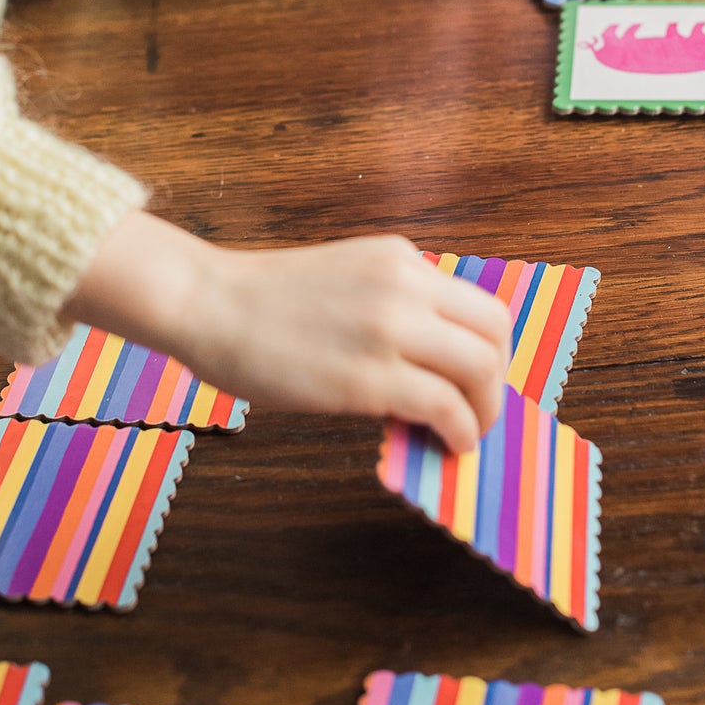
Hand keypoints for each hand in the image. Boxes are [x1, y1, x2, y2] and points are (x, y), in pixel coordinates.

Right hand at [65, 213, 509, 452]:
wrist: (208, 304)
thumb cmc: (264, 301)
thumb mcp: (348, 278)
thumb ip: (395, 306)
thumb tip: (433, 364)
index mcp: (402, 260)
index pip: (481, 305)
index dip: (491, 351)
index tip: (476, 382)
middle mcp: (405, 286)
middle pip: (494, 334)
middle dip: (497, 381)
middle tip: (479, 411)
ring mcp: (389, 329)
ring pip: (479, 370)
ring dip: (484, 411)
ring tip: (466, 434)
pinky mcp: (368, 377)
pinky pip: (444, 407)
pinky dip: (460, 431)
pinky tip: (447, 444)